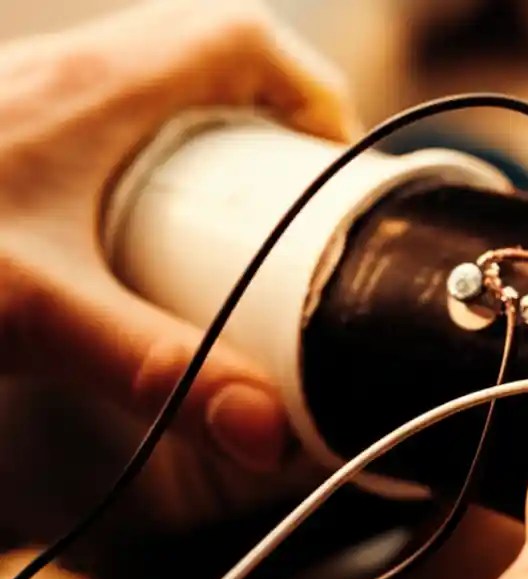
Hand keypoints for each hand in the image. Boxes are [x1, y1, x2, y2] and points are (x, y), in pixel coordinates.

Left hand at [0, 0, 356, 472]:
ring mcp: (34, 91)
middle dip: (273, 115)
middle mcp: (72, 71)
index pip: (246, 40)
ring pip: (158, 78)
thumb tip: (265, 430)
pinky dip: (153, 148)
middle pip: (212, 53)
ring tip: (233, 210)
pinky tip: (136, 222)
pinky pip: (110, 108)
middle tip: (292, 194)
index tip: (335, 164)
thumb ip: (154, 370)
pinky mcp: (7, 125)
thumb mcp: (38, 314)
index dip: (313, 92)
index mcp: (103, 87)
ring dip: (212, 128)